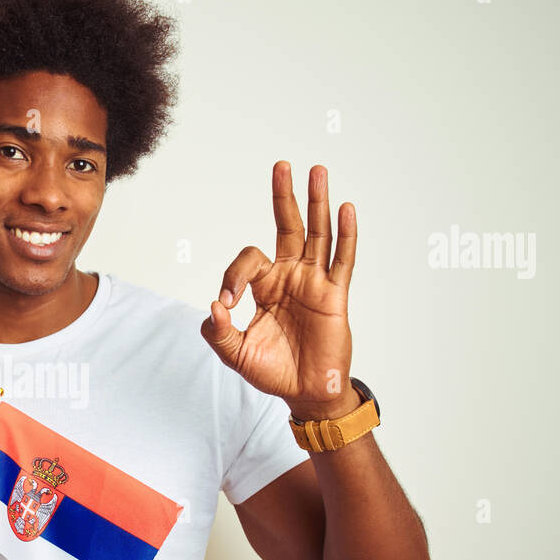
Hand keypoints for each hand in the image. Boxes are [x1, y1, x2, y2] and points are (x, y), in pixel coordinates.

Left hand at [200, 161, 357, 420]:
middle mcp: (290, 277)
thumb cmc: (273, 372)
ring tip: (317, 171)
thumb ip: (218, 333)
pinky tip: (345, 208)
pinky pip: (341, 260)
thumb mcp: (235, 354)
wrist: (304, 394)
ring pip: (317, 234)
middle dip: (284, 197)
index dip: (234, 275)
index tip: (228, 302)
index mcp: (265, 286)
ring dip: (317, 203)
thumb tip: (213, 307)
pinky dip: (345, 235)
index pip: (249, 260)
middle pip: (287, 226)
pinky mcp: (335, 295)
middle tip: (282, 165)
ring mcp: (314, 283)